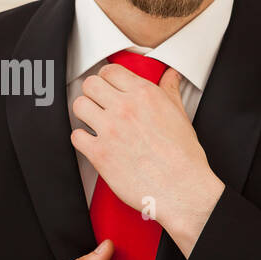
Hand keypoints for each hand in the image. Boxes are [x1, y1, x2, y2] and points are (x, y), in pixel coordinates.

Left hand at [71, 64, 224, 256]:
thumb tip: (170, 76)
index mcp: (144, 95)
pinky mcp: (99, 153)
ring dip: (84, 112)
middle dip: (93, 92)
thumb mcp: (180, 115)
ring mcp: (109, 130)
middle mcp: (124, 108)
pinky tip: (93, 142)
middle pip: (90, 84)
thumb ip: (170, 91)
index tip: (107, 86)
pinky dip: (82, 139)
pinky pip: (76, 136)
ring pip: (79, 106)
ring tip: (93, 121)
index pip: (110, 71)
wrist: (181, 188)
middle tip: (98, 102)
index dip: (107, 78)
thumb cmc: (183, 157)